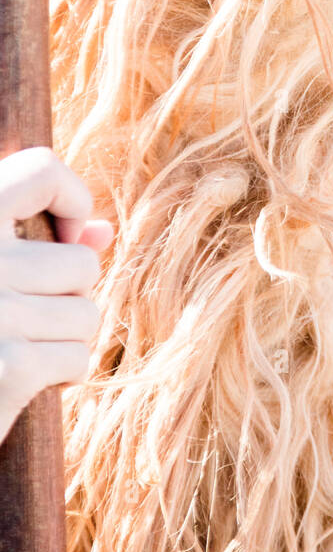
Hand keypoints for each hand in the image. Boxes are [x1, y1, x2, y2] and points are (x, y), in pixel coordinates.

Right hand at [0, 147, 110, 445]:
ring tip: (16, 348)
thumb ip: (35, 244)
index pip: (41, 169)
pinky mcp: (11, 365)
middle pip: (80, 261)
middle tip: (20, 319)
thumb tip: (103, 232)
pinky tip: (18, 382)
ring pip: (86, 313)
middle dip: (65, 296)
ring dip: (63, 338)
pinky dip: (60, 375)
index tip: (58, 238)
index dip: (70, 199)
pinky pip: (77, 357)